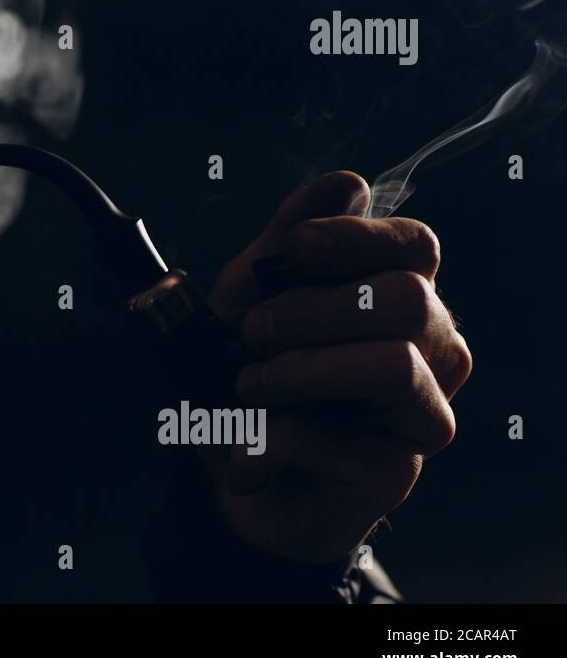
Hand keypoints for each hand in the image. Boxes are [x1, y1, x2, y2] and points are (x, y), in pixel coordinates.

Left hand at [204, 171, 472, 562]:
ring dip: (299, 370)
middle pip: (407, 299)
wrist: (227, 465)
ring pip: (392, 366)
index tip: (295, 248)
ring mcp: (421, 413)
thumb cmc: (252, 370)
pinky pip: (342, 439)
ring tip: (249, 385)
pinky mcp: (395, 473)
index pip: (414, 245)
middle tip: (253, 332)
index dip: (355, 237)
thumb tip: (345, 185)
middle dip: (312, 308)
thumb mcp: (251, 294)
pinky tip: (247, 443)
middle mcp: (431, 350)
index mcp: (401, 294)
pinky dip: (274, 435)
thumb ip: (289, 238)